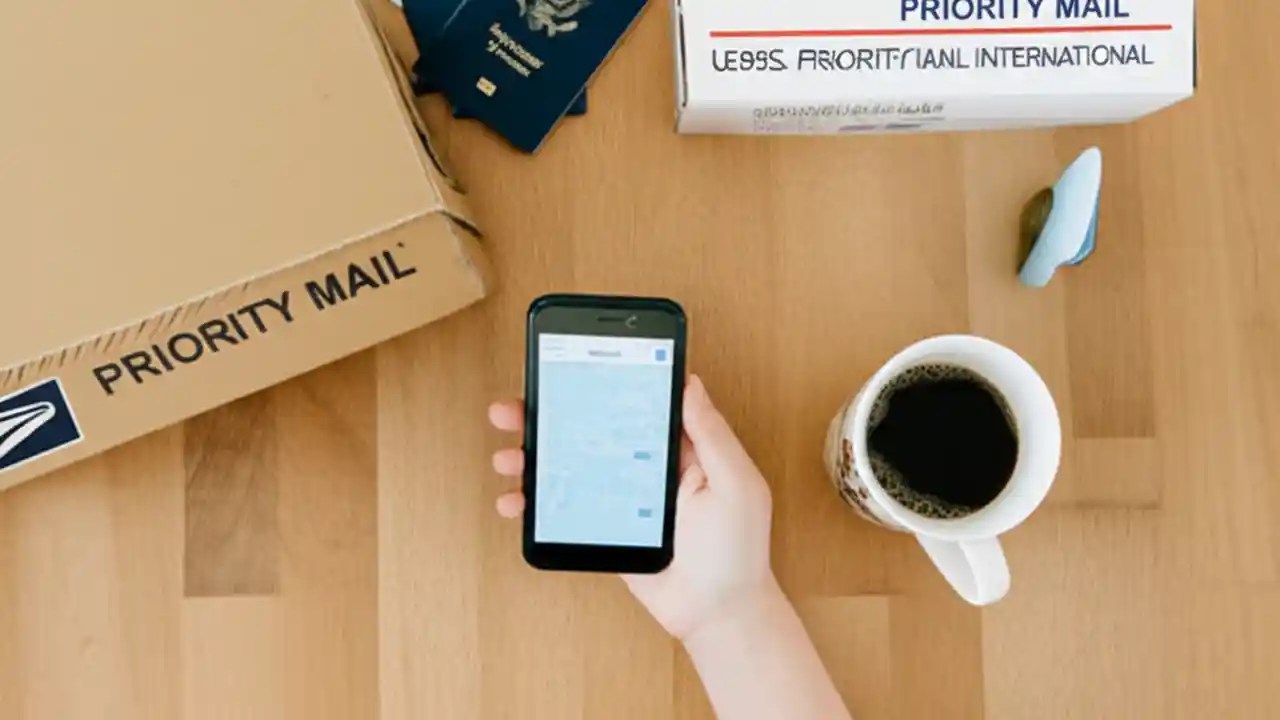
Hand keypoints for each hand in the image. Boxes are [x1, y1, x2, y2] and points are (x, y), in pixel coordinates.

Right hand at [488, 375, 778, 640]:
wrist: (718, 613)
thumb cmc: (738, 549)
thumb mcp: (735, 483)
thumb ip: (712, 434)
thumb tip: (690, 382)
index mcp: (679, 448)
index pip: (632, 402)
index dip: (599, 383)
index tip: (566, 367)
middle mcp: (644, 465)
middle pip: (588, 430)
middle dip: (547, 416)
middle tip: (515, 407)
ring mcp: (619, 497)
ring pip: (568, 466)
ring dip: (532, 457)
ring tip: (507, 456)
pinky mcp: (602, 527)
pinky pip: (563, 508)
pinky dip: (533, 503)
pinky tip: (515, 500)